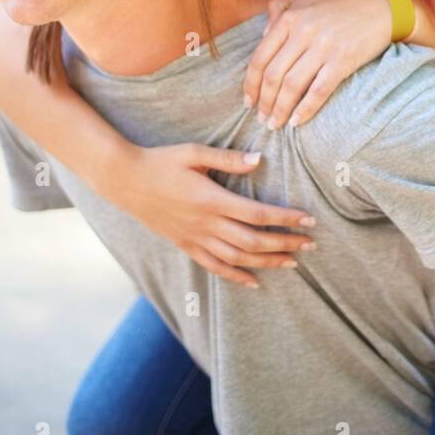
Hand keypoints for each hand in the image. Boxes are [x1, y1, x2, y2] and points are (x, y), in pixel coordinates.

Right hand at [112, 142, 317, 287]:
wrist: (124, 180)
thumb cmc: (162, 161)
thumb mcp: (194, 152)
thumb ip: (228, 159)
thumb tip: (259, 160)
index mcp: (212, 199)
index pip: (258, 214)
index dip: (286, 219)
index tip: (309, 220)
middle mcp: (206, 224)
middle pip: (253, 241)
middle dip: (285, 243)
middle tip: (311, 243)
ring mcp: (194, 238)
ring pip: (238, 258)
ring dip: (267, 262)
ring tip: (292, 262)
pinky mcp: (185, 245)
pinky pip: (214, 267)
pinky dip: (236, 277)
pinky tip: (254, 282)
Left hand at [242, 0, 395, 127]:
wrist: (383, 5)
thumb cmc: (341, 1)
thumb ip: (278, 7)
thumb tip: (263, 35)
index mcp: (289, 17)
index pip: (260, 58)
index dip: (250, 84)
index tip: (248, 102)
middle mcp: (303, 32)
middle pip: (273, 76)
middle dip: (264, 102)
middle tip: (261, 119)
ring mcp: (323, 47)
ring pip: (292, 86)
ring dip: (280, 110)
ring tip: (275, 124)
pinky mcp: (343, 60)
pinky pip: (318, 91)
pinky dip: (305, 109)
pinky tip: (296, 122)